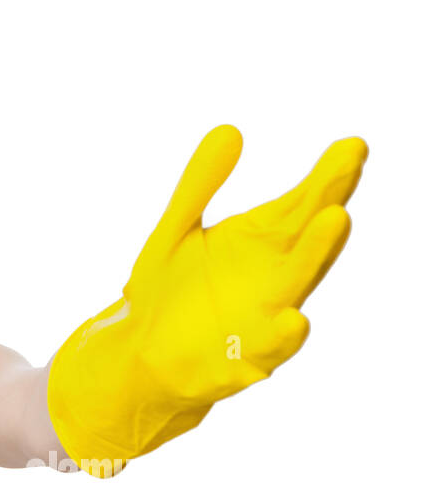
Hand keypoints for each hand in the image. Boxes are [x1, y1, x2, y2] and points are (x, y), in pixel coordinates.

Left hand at [47, 125, 367, 474]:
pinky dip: (284, 336)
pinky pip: (270, 348)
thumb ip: (199, 186)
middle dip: (327, 210)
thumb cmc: (167, 292)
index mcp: (259, 244)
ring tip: (336, 220)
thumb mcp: (175, 231)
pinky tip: (294, 319)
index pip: (301, 204)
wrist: (138, 356)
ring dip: (315, 257)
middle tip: (348, 170)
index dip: (327, 175)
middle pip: (307, 241)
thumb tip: (230, 130)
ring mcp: (263, 320)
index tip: (352, 144)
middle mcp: (273, 279)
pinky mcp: (243, 359)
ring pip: (297, 288)